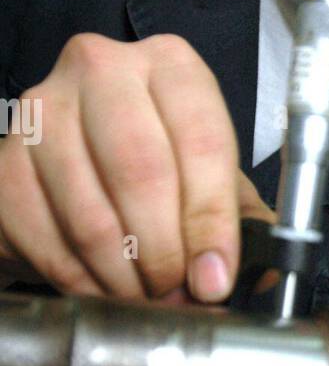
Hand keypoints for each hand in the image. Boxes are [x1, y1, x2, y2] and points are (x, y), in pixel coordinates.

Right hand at [0, 33, 242, 300]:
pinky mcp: (4, 158)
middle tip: (177, 295)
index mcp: (170, 66)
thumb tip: (265, 275)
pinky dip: (77, 279)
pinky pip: (43, 236)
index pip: (201, 142)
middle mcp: (103, 70)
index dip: (211, 221)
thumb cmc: (153, 164)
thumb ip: (242, 221)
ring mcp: (43, 110)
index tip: (215, 277)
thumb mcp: (209, 178)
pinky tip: (100, 288)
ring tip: (144, 299)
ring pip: (90, 215)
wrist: (68, 163)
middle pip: (141, 173)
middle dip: (165, 254)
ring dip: (123, 277)